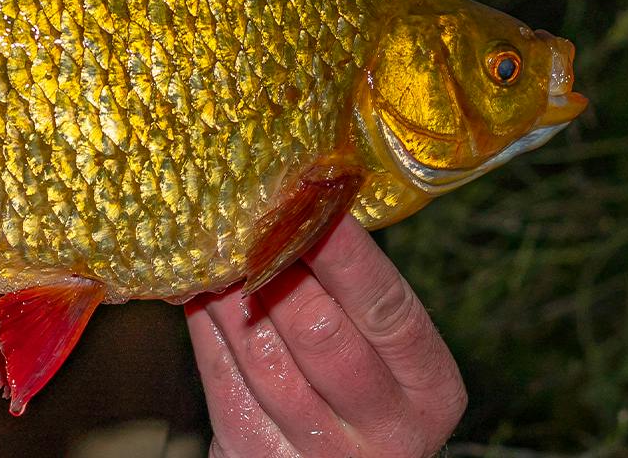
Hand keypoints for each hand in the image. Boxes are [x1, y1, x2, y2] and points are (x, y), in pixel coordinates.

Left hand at [185, 218, 465, 457]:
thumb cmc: (357, 397)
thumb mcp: (380, 358)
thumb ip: (352, 302)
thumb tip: (298, 212)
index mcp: (429, 389)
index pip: (387, 308)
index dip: (347, 252)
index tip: (312, 196)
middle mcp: (386, 430)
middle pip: (320, 330)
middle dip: (276, 265)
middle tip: (248, 215)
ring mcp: (321, 455)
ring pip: (262, 354)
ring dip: (230, 292)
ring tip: (215, 246)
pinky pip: (223, 380)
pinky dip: (206, 328)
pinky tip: (198, 292)